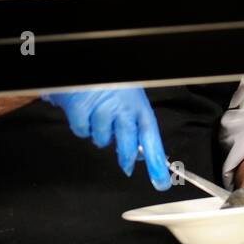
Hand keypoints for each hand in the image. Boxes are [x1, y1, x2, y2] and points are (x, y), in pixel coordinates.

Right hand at [42, 88, 169, 189]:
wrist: (86, 62)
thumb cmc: (110, 81)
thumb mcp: (128, 96)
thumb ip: (133, 121)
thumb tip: (137, 151)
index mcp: (138, 104)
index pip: (151, 136)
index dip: (156, 161)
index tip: (161, 181)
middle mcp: (123, 109)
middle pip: (129, 146)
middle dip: (128, 158)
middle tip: (127, 164)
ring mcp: (102, 111)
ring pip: (103, 140)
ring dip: (100, 132)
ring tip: (98, 113)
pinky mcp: (82, 112)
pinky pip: (83, 132)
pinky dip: (82, 125)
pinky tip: (83, 109)